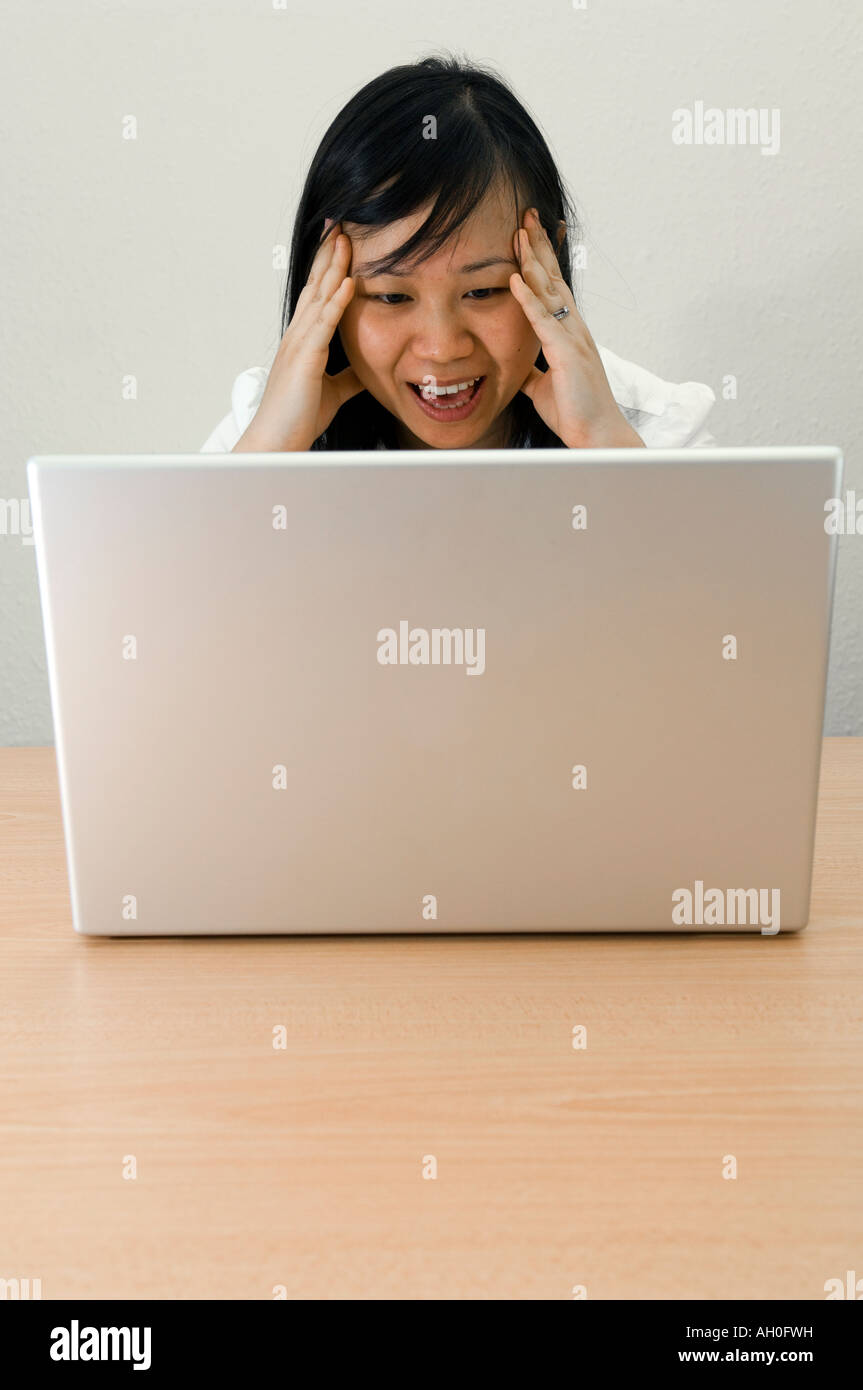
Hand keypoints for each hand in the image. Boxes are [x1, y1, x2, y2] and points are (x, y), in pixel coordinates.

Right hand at [234, 219, 363, 451]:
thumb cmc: (296, 418)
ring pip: (319, 297)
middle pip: (316, 286)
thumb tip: (366, 370)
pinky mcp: (305, 359)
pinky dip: (337, 301)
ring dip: (334, 266)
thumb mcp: (331, 391)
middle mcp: (299, 335)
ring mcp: (299, 344)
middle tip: (341, 224)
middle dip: (329, 255)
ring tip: (346, 239)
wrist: (276, 442)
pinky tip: (349, 282)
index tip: (341, 243)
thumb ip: (346, 376)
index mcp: (304, 341)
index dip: (330, 268)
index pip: (319, 295)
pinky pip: (324, 324)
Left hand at [509, 209, 644, 448]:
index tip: (526, 235)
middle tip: (526, 216)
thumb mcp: (544, 386)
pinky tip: (515, 278)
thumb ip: (533, 371)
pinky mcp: (567, 353)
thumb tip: (520, 366)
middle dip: (538, 246)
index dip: (538, 261)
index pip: (552, 287)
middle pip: (553, 278)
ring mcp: (572, 337)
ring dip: (532, 261)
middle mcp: (574, 327)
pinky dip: (528, 298)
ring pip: (549, 290)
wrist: (596, 435)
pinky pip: (543, 320)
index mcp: (568, 332)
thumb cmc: (575, 412)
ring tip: (518, 233)